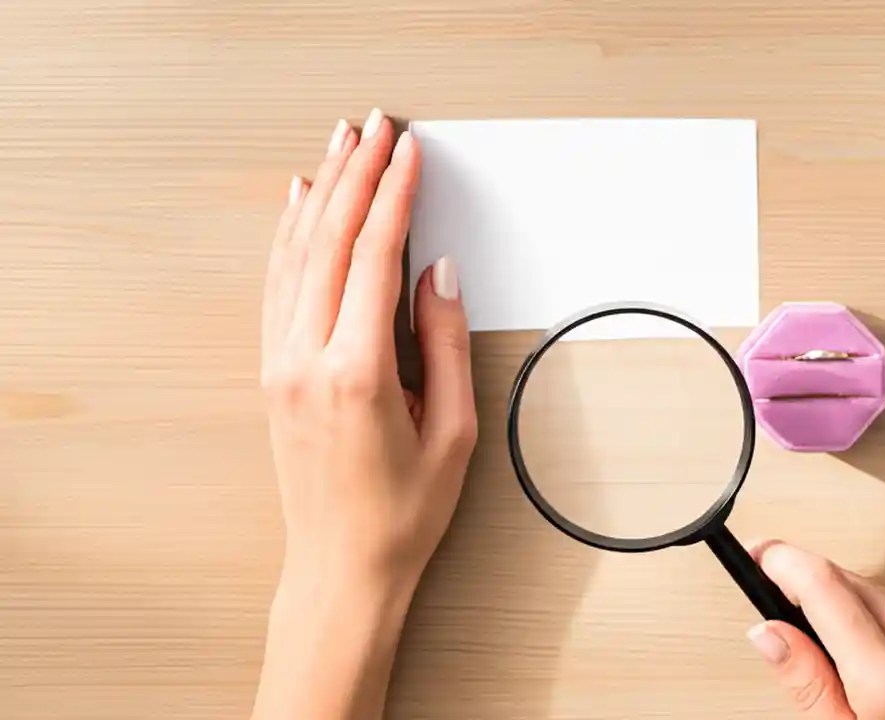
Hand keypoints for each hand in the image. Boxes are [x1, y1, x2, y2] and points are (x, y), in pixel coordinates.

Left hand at [253, 108, 476, 719]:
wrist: (341, 566)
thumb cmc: (401, 511)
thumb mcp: (452, 431)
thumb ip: (445, 344)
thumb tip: (438, 274)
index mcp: (356, 374)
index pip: (375, 258)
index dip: (395, 196)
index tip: (410, 153)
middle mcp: (305, 360)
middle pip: (329, 242)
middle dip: (355, 175)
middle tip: (377, 126)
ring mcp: (280, 364)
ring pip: (297, 255)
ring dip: (322, 194)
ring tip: (341, 146)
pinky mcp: (273, 371)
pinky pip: (278, 285)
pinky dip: (290, 237)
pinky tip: (301, 207)